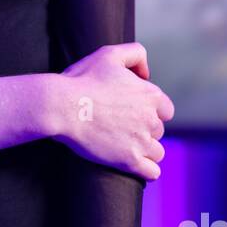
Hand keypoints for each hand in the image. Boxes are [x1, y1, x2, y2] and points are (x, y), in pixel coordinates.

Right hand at [50, 42, 173, 180]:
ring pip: (156, 152)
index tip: (133, 113)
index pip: (165, 110)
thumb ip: (135, 54)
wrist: (61, 106)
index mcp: (150, 95)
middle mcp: (151, 119)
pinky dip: (147, 170)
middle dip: (144, 130)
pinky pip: (152, 172)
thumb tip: (146, 74)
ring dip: (145, 151)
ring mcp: (140, 142)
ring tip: (125, 147)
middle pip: (158, 131)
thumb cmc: (82, 80)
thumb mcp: (110, 54)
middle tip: (122, 128)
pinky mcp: (128, 161)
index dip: (150, 111)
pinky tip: (136, 166)